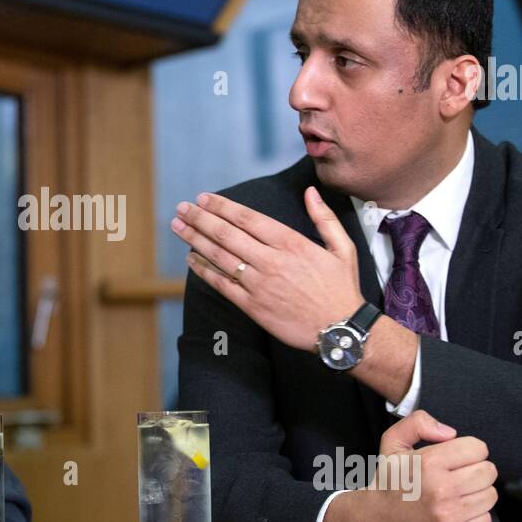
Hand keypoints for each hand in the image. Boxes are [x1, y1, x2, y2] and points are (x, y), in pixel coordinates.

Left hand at [170, 187, 364, 351]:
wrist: (340, 329)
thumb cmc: (341, 289)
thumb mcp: (343, 248)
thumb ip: (324, 218)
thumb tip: (310, 192)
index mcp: (291, 244)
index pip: (248, 219)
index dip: (223, 207)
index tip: (204, 198)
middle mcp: (271, 261)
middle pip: (227, 234)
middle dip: (201, 219)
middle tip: (182, 208)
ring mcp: (259, 284)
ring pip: (220, 257)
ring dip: (195, 240)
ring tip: (178, 227)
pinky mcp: (253, 306)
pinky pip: (223, 285)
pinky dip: (204, 271)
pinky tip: (191, 259)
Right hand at [373, 410, 497, 521]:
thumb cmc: (387, 484)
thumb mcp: (392, 443)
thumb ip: (418, 423)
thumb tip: (450, 433)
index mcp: (428, 464)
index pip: (478, 448)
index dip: (468, 450)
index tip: (458, 457)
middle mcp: (441, 491)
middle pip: (488, 472)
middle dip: (476, 469)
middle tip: (458, 475)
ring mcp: (449, 517)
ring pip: (490, 495)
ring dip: (477, 492)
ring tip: (456, 493)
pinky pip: (485, 520)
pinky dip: (474, 515)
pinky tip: (455, 511)